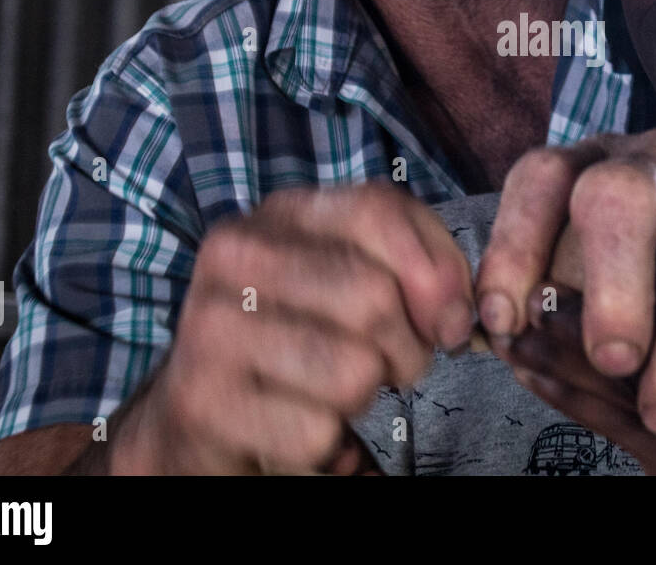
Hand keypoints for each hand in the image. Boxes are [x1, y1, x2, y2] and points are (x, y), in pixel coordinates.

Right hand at [108, 182, 474, 473]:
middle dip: (406, 350)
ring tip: (334, 392)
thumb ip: (423, 267)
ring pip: (353, 370)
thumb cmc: (303, 338)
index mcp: (282, 213)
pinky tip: (296, 424)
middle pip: (373, 296)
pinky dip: (326, 445)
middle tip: (388, 367)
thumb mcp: (360, 277)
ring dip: (364, 398)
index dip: (434, 272)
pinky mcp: (202, 401)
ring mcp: (211, 326)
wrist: (200, 412)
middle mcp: (236, 254)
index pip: (378, 210)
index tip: (446, 320)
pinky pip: (317, 431)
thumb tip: (455, 316)